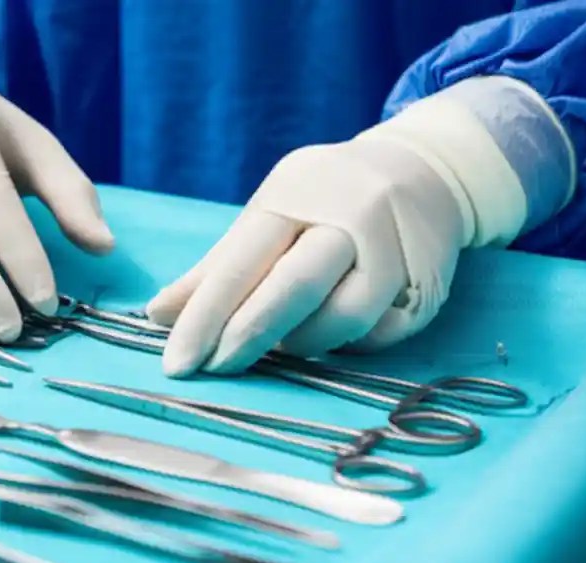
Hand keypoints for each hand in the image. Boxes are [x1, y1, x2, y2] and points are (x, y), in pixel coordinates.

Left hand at [146, 74, 572, 376]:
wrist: (427, 170)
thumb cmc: (325, 200)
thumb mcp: (269, 215)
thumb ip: (216, 268)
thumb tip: (158, 316)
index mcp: (297, 195)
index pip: (242, 260)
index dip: (205, 315)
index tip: (176, 361)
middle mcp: (350, 217)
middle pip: (293, 288)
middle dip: (246, 336)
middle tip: (213, 370)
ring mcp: (396, 250)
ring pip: (342, 319)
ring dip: (300, 343)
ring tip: (282, 343)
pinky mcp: (427, 286)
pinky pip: (377, 335)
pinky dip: (342, 344)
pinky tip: (327, 334)